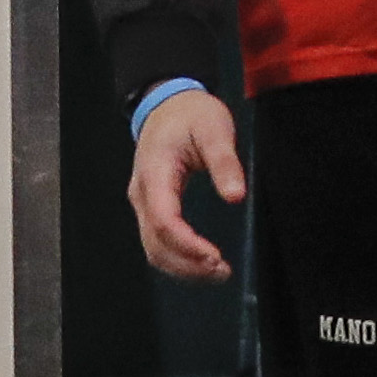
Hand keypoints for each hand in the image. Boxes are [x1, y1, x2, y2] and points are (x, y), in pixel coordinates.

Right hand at [128, 90, 246, 279]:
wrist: (167, 104)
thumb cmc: (190, 114)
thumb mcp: (214, 128)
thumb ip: (224, 162)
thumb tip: (235, 197)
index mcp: (155, 173)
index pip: (165, 221)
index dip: (188, 245)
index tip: (216, 257)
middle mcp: (142, 193)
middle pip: (156, 244)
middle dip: (188, 264)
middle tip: (223, 271)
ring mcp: (143, 202)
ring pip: (154, 249)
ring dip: (183, 267)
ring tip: (217, 272)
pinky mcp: (150, 207)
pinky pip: (157, 242)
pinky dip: (178, 258)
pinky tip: (202, 262)